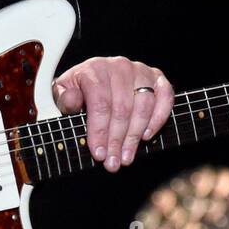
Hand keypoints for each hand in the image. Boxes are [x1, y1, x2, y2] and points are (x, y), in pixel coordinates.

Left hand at [52, 56, 174, 171]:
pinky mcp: (157, 78)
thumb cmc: (81, 88)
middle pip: (122, 107)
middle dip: (117, 139)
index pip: (100, 102)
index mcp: (95, 68)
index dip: (99, 130)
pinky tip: (146, 136)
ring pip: (143, 105)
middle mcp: (120, 66)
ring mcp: (141, 71)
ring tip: (126, 156)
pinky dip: (158, 118)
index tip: (98, 153)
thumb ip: (64, 97)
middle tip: (113, 162)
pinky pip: (165, 97)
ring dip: (135, 135)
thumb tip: (72, 100)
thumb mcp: (64, 92)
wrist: (97, 76)